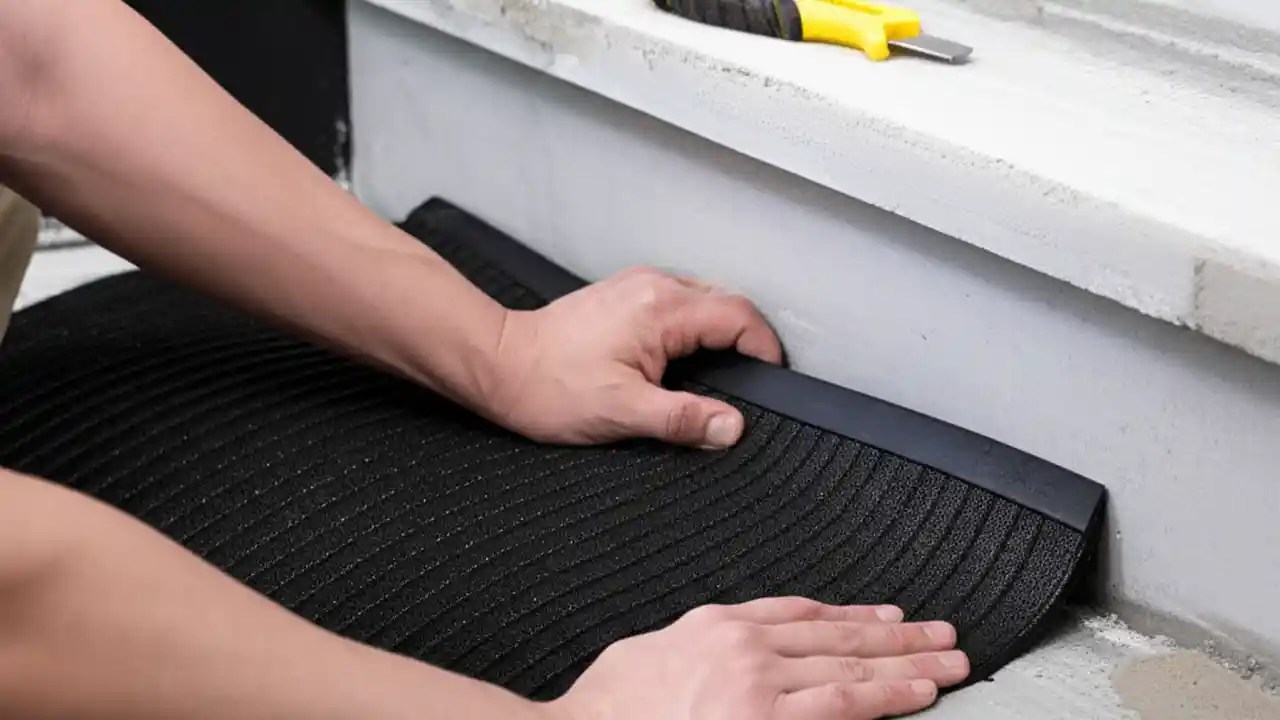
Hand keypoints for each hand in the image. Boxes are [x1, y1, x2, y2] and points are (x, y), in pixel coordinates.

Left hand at [487, 267, 782, 446]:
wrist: (497, 364)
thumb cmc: (548, 386)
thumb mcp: (622, 412)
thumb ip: (684, 420)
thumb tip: (732, 427)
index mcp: (662, 309)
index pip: (740, 317)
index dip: (765, 349)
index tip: (770, 381)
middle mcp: (654, 287)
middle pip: (728, 303)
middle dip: (748, 340)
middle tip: (753, 381)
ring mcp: (639, 287)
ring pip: (705, 300)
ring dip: (721, 333)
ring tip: (724, 373)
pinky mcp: (625, 296)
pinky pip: (679, 303)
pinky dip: (695, 328)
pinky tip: (686, 359)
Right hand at [545, 597, 968, 719]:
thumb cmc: (607, 706)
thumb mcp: (652, 651)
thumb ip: (699, 644)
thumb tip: (729, 647)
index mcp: (719, 625)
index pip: (804, 614)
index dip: (854, 617)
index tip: (889, 618)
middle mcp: (747, 647)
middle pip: (840, 637)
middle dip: (900, 639)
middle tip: (945, 638)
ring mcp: (760, 686)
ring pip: (851, 669)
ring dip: (907, 666)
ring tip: (949, 664)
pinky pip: (838, 709)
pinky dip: (881, 700)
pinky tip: (913, 696)